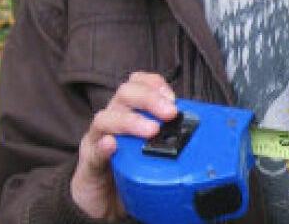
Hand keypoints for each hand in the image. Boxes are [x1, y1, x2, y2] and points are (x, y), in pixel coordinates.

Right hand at [71, 72, 176, 218]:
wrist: (103, 204)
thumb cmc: (130, 172)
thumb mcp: (153, 150)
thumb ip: (169, 138)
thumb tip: (199, 133)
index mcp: (128, 112)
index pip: (137, 84)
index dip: (154, 84)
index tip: (173, 96)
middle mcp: (112, 121)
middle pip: (124, 94)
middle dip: (149, 99)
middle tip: (170, 113)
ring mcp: (97, 141)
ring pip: (106, 118)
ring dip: (131, 121)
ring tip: (151, 130)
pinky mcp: (88, 164)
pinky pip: (93, 151)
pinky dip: (103, 146)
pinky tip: (113, 145)